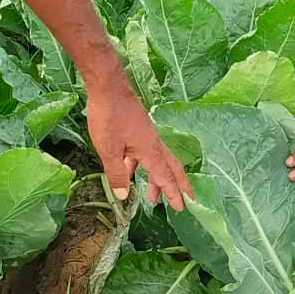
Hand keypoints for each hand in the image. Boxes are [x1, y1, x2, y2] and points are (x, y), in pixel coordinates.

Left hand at [85, 79, 193, 210]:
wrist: (107, 86)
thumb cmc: (109, 116)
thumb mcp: (109, 149)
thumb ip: (117, 173)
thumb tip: (124, 196)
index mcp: (149, 150)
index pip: (165, 176)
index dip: (173, 193)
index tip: (182, 207)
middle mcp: (153, 143)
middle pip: (171, 167)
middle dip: (178, 184)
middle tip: (186, 200)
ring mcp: (146, 134)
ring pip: (157, 160)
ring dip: (157, 177)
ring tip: (152, 196)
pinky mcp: (138, 128)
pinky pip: (144, 151)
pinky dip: (141, 165)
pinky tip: (128, 169)